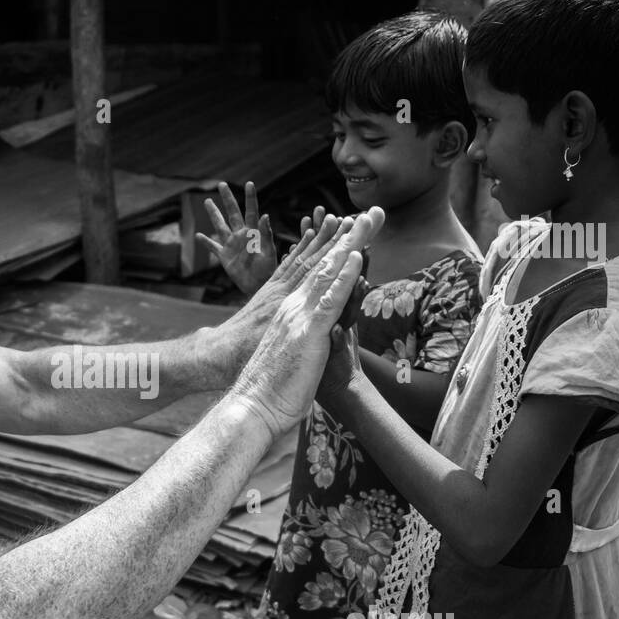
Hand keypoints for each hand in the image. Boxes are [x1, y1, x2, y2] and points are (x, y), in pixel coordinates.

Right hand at [197, 182, 276, 294]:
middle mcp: (241, 235)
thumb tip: (265, 215)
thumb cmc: (268, 270)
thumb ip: (266, 234)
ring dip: (214, 214)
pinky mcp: (224, 257)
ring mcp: (231, 245)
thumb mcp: (269, 252)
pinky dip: (205, 242)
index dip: (250, 197)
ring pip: (220, 226)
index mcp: (254, 233)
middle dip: (227, 199)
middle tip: (222, 184)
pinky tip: (198, 235)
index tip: (249, 183)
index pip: (251, 211)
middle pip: (232, 213)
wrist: (259, 286)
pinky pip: (213, 247)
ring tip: (208, 201)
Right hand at [229, 207, 384, 437]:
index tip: (352, 231)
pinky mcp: (308, 332)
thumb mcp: (289, 359)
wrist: (250, 406)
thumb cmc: (268, 390)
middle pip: (325, 265)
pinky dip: (344, 275)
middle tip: (368, 212)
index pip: (317, 275)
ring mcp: (299, 317)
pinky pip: (330, 298)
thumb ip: (300, 345)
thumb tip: (309, 344)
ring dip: (351, 244)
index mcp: (290, 313)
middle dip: (348, 237)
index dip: (336, 251)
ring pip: (329, 272)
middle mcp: (293, 307)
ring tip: (368, 220)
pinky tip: (357, 256)